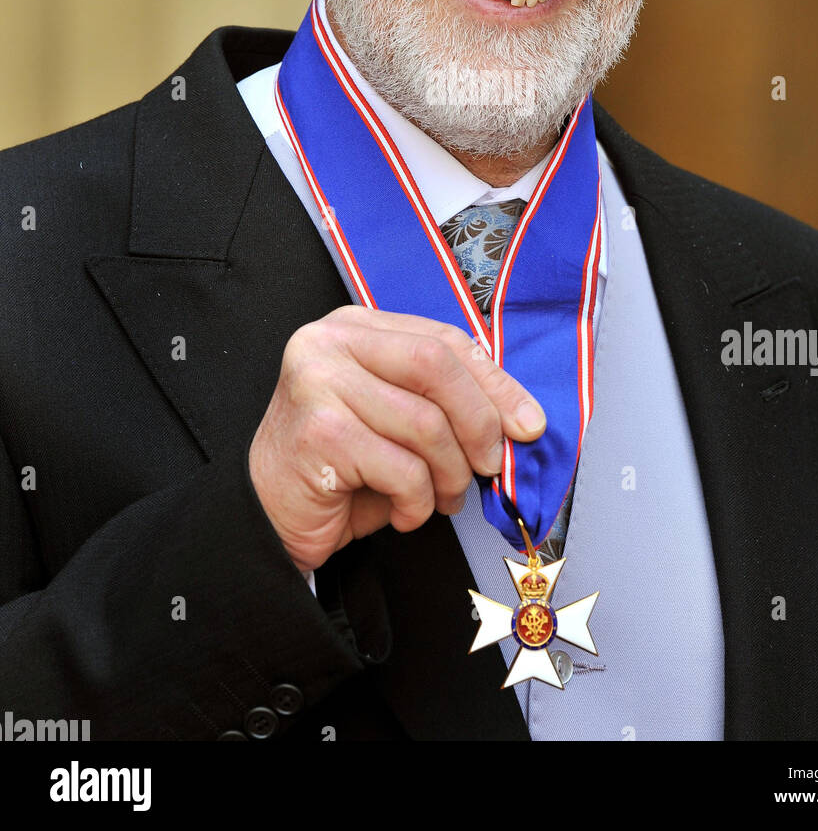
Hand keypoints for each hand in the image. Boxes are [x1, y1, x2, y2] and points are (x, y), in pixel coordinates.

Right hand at [248, 305, 546, 573]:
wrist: (267, 514)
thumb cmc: (339, 466)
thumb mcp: (399, 419)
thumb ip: (446, 403)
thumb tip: (522, 419)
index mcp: (355, 327)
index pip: (444, 340)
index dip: (495, 383)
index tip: (526, 422)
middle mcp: (331, 343)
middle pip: (438, 366)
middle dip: (479, 422)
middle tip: (488, 464)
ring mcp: (320, 383)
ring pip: (427, 424)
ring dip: (449, 475)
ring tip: (439, 496)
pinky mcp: (320, 432)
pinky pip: (404, 469)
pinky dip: (418, 502)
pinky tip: (403, 511)